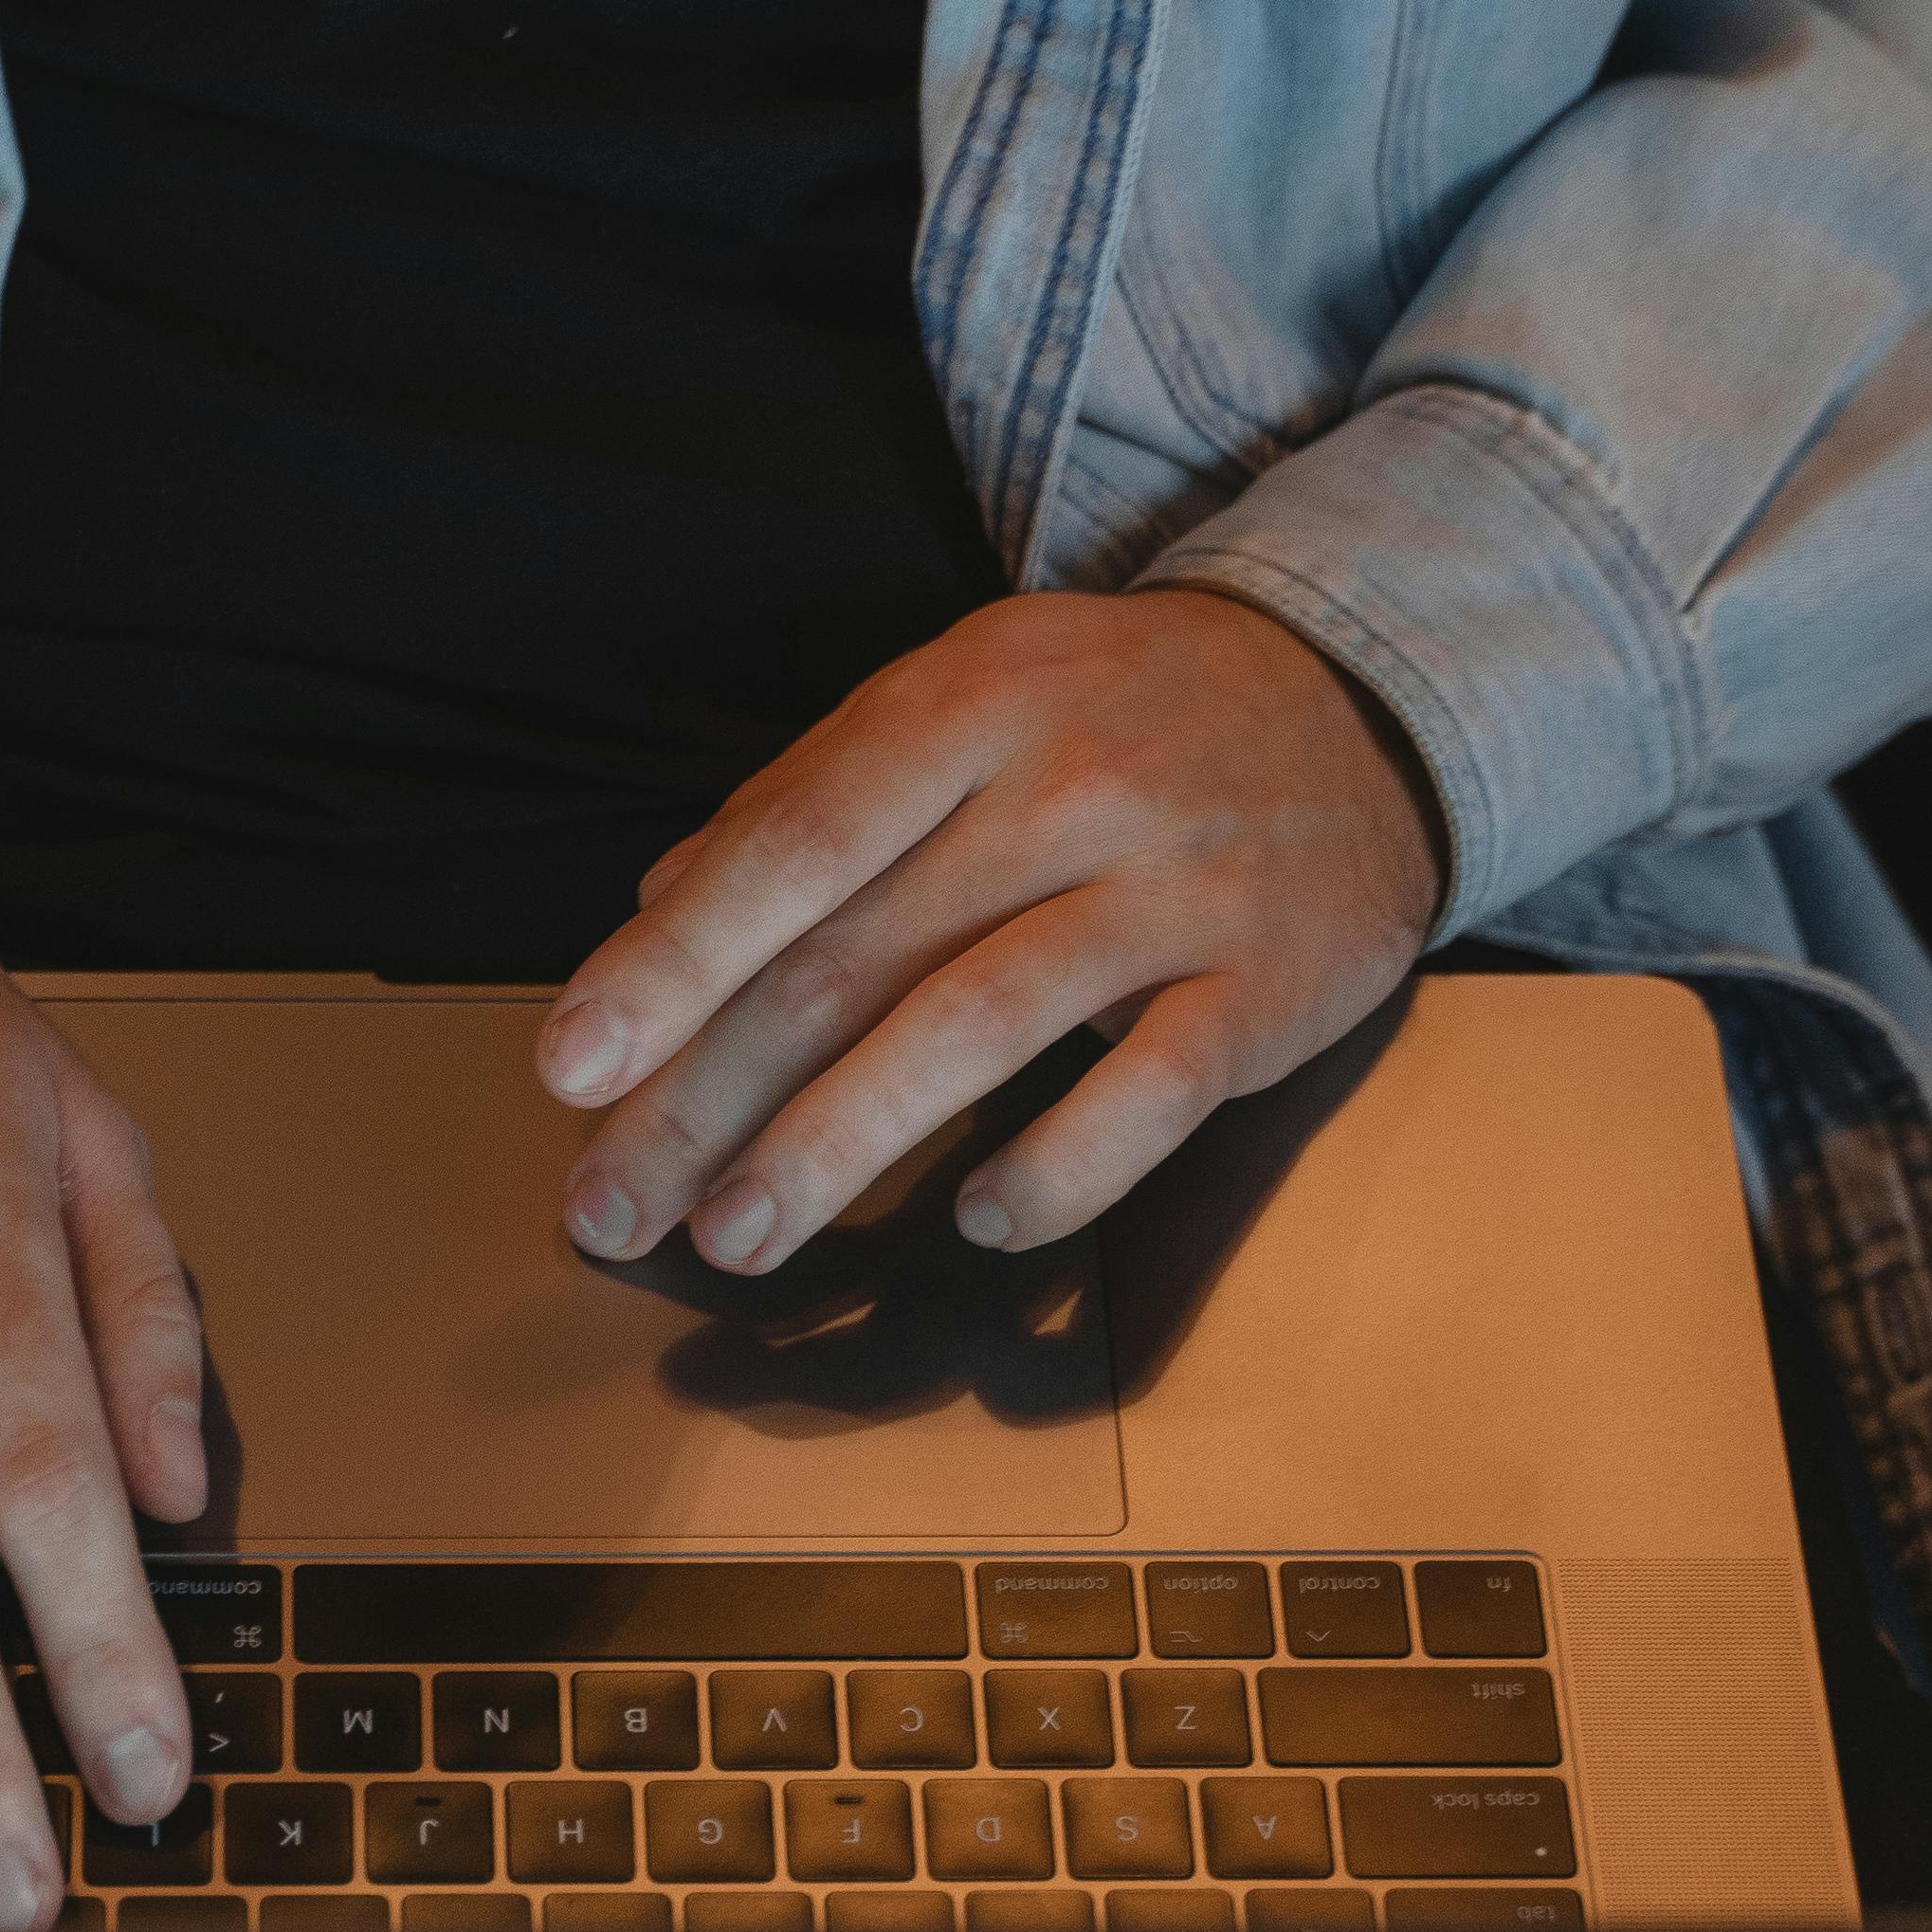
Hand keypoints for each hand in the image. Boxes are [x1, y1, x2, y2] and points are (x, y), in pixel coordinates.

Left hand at [536, 588, 1445, 1267]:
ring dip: (840, 1146)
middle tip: (617, 1204)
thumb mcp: (964, 703)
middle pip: (856, 955)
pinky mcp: (1268, 984)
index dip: (671, 962)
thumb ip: (811, 798)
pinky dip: (1059, 1165)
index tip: (570, 1067)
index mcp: (967, 702)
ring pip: (979, 1023)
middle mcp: (1068, 783)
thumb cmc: (1116, 716)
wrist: (1361, 696)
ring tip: (737, 1236)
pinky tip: (981, 1219)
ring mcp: (1175, 884)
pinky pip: (1152, 1090)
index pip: (792, 843)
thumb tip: (658, 907)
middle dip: (711, 1096)